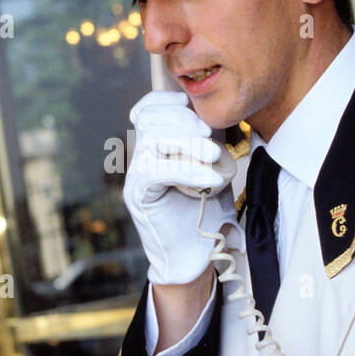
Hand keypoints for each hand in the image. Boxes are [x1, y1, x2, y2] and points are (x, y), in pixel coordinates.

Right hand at [125, 91, 238, 285]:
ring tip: (213, 156)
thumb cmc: (204, 212)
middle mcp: (141, 158)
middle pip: (151, 120)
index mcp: (156, 147)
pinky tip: (208, 178)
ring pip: (151, 140)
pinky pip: (155, 170)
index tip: (192, 106)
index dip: (166, 101)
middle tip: (210, 137)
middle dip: (183, 120)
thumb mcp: (211, 168)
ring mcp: (136, 175)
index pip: (147, 109)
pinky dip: (185, 170)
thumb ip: (209, 142)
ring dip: (186, 142)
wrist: (194, 254)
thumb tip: (218, 116)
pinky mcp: (138, 194)